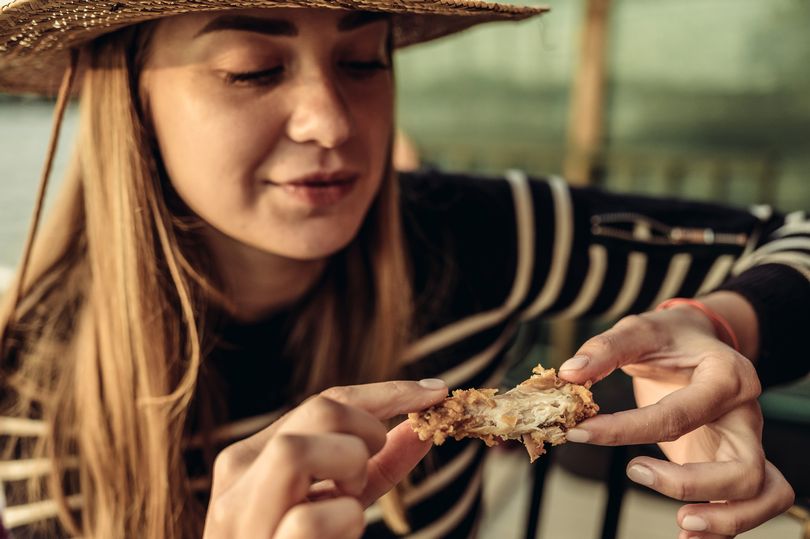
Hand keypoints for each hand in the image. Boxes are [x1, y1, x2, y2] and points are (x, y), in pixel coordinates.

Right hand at [202, 379, 447, 538]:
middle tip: (365, 479)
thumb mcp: (340, 501)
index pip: (324, 402)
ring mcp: (241, 518)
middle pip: (318, 412)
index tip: (435, 392)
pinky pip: (308, 521)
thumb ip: (376, 465)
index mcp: (252, 458)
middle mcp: (237, 480)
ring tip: (345, 506)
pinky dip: (341, 524)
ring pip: (294, 451)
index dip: (388, 393)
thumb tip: (421, 428)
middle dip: (366, 434)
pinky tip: (335, 538)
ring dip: (345, 475)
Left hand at [558, 306, 794, 538]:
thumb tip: (570, 374)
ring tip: (680, 525)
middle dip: (689, 484)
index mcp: (727, 375)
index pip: (679, 415)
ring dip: (725, 517)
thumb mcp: (640, 330)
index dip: (626, 429)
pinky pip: (752, 501)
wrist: (700, 339)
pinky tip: (688, 535)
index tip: (581, 431)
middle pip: (743, 467)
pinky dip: (726, 525)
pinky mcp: (736, 459)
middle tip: (634, 471)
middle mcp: (746, 414)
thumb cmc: (671, 337)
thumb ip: (606, 349)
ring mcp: (748, 441)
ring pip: (762, 492)